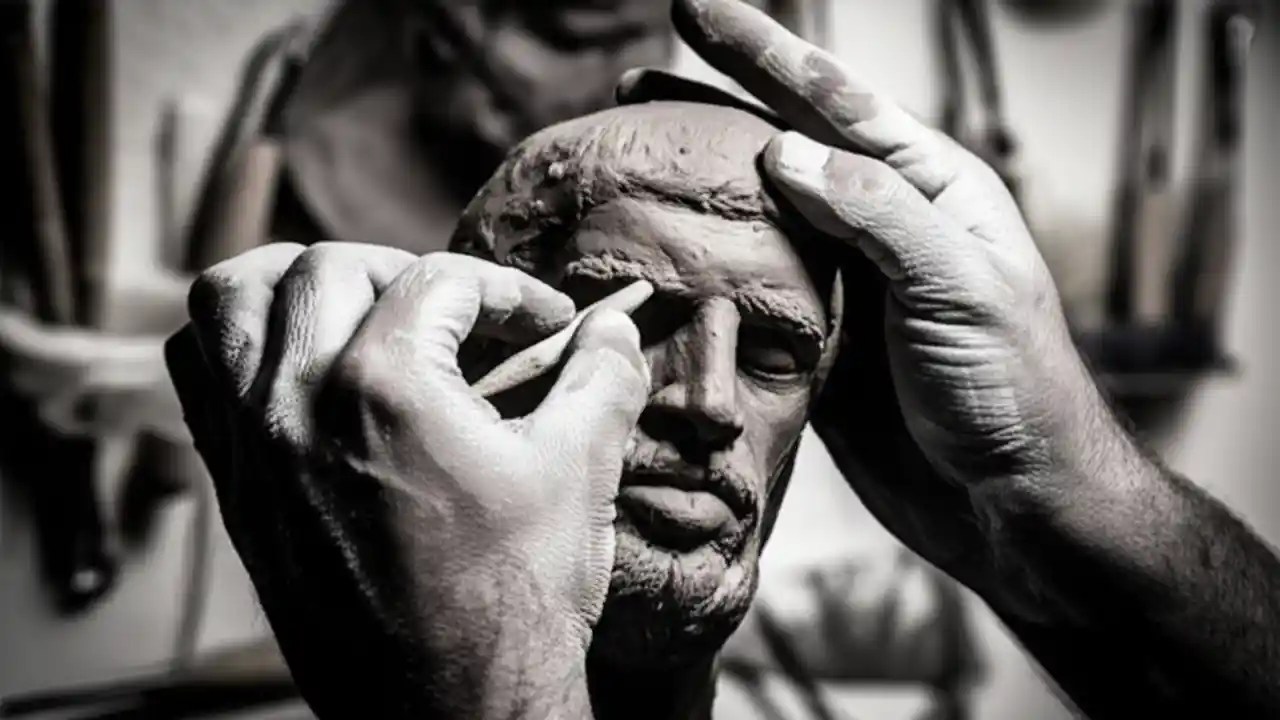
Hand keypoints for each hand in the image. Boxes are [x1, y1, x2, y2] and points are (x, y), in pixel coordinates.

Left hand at [166, 243, 648, 717]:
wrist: (449, 707)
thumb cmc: (514, 601)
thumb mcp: (580, 473)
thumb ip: (604, 377)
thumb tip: (613, 328)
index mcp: (383, 389)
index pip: (440, 281)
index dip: (507, 290)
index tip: (545, 322)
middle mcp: (296, 404)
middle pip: (331, 266)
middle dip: (408, 271)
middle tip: (461, 312)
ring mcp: (252, 446)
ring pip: (233, 299)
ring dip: (296, 281)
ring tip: (359, 306)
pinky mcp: (236, 486)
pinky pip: (200, 372)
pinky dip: (243, 340)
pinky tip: (305, 364)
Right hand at [620, 0, 1117, 612]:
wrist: (1010, 501)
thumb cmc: (1010, 387)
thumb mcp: (957, 283)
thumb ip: (874, 211)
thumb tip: (783, 150)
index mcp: (929, 188)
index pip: (834, 102)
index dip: (763, 52)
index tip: (696, 9)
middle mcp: (880, 225)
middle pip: (783, 146)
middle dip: (713, 105)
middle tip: (636, 79)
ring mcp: (844, 283)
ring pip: (758, 215)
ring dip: (698, 185)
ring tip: (635, 153)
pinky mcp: (815, 340)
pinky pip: (750, 288)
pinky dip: (705, 264)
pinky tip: (663, 250)